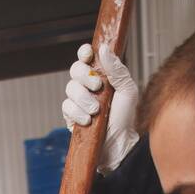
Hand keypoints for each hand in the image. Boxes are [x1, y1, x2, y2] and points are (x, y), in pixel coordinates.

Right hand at [62, 43, 138, 174]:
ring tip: (96, 111)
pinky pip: (66, 107)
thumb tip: (103, 49)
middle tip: (98, 88)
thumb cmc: (125, 118)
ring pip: (70, 88)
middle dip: (85, 77)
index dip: (84, 53)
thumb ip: (117, 69)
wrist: (118, 144)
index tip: (88, 55)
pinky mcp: (71, 116)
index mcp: (101, 76)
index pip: (86, 58)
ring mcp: (77, 101)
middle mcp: (87, 86)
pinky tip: (88, 121)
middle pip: (75, 69)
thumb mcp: (128, 90)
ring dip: (83, 99)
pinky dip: (77, 113)